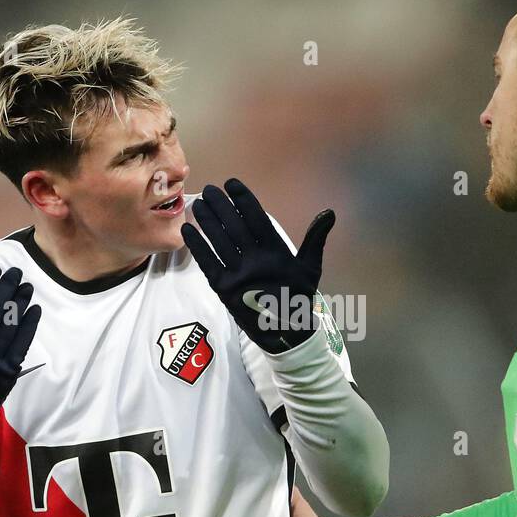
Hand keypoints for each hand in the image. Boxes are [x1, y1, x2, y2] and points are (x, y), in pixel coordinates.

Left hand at [180, 178, 334, 353]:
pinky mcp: (223, 288)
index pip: (256, 217)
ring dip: (206, 219)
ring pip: (218, 240)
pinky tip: (188, 229)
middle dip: (220, 204)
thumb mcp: (311, 267)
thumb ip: (316, 238)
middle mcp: (256, 260)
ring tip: (199, 203)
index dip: (242, 198)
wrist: (285, 332)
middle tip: (210, 189)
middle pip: (233, 224)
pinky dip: (197, 244)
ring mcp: (238, 274)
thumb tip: (328, 212)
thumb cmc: (298, 296)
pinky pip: (207, 262)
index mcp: (277, 251)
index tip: (232, 184)